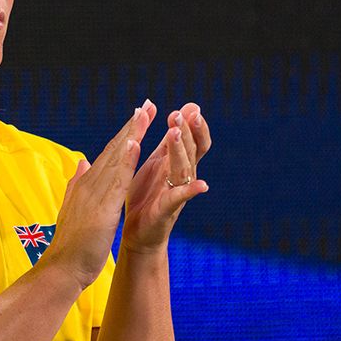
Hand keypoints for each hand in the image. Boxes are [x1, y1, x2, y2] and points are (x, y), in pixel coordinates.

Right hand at [40, 104, 154, 290]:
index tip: (138, 116)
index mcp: (86, 184)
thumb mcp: (74, 207)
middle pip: (114, 149)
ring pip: (116, 159)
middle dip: (131, 127)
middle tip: (147, 105)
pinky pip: (117, 179)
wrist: (61, 268)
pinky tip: (135, 144)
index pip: (109, 154)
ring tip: (144, 115)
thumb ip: (77, 182)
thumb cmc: (70, 244)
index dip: (124, 134)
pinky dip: (126, 160)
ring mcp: (94, 193)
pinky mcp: (101, 206)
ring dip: (131, 135)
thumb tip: (82, 161)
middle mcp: (89, 182)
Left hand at [120, 102, 210, 252]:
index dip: (194, 124)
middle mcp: (181, 177)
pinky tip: (202, 185)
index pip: (193, 141)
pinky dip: (191, 191)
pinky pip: (180, 199)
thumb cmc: (147, 195)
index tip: (191, 106)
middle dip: (188, 131)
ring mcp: (177, 193)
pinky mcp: (167, 210)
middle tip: (182, 113)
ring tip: (175, 133)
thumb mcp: (157, 162)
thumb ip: (169, 140)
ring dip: (181, 151)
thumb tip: (185, 109)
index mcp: (175, 164)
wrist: (138, 234)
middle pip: (191, 151)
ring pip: (183, 169)